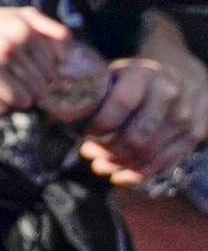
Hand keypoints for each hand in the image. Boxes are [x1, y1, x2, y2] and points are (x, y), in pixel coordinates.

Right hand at [0, 5, 75, 116]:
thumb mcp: (14, 15)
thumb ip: (46, 26)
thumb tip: (67, 53)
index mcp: (22, 28)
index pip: (54, 70)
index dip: (43, 73)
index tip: (25, 66)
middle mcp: (6, 44)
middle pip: (40, 89)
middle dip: (28, 88)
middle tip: (8, 75)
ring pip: (22, 101)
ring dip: (13, 98)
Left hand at [79, 48, 207, 184]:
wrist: (184, 77)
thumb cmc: (138, 79)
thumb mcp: (116, 73)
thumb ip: (92, 90)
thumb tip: (57, 113)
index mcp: (143, 74)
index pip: (120, 104)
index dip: (100, 124)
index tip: (84, 134)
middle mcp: (168, 94)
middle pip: (136, 135)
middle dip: (107, 150)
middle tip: (88, 153)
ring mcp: (184, 117)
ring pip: (149, 152)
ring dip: (120, 165)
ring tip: (100, 165)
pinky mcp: (193, 136)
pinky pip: (166, 163)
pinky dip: (139, 174)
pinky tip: (120, 177)